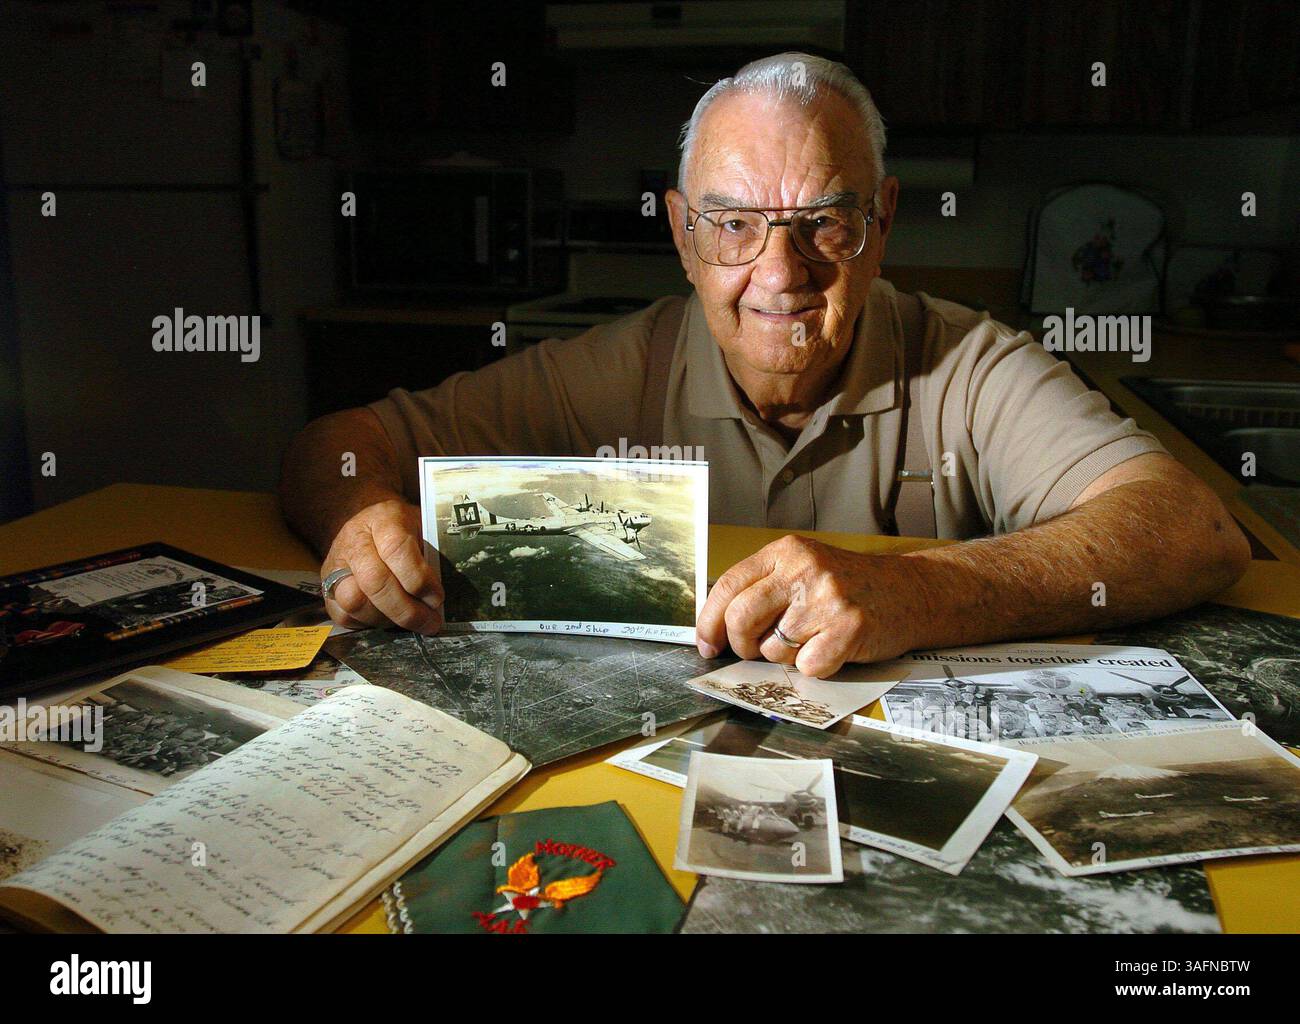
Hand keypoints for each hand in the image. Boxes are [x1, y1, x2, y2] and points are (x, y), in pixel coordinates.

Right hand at [320, 499, 443, 633]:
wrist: (370, 526)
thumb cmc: (405, 532)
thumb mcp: (423, 530)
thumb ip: (432, 558)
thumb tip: (441, 598)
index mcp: (383, 518)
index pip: (397, 548)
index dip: (419, 579)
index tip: (437, 598)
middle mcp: (354, 539)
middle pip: (375, 581)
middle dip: (407, 610)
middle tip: (430, 623)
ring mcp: (336, 564)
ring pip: (355, 601)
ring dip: (388, 619)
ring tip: (410, 621)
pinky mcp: (327, 588)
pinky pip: (344, 615)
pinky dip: (370, 624)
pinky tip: (390, 619)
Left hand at [695, 535, 930, 676]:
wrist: (909, 591)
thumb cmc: (850, 586)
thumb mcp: (803, 569)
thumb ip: (763, 588)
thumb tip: (717, 627)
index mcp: (785, 552)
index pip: (728, 585)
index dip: (709, 621)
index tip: (707, 644)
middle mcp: (803, 571)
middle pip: (741, 618)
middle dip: (740, 645)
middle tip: (753, 651)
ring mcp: (826, 600)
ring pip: (772, 649)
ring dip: (784, 656)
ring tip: (810, 639)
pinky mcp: (847, 629)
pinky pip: (806, 667)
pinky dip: (815, 667)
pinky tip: (831, 649)